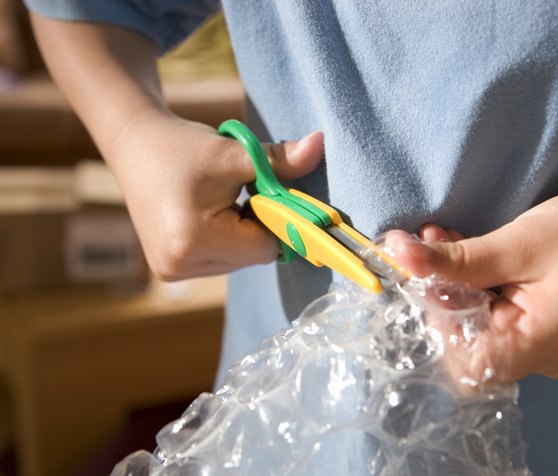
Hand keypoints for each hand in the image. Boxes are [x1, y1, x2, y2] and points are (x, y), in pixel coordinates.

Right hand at [107, 112, 323, 279]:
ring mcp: (171, 272)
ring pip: (238, 260)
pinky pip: (220, 260)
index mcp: (192, 241)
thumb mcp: (235, 152)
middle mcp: (178, 265)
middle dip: (256, 225)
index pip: (264, 247)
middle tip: (237, 193)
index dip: (274, 219)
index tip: (265, 192)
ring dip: (240, 233)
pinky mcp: (170, 269)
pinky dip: (224, 239)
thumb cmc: (183, 147)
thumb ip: (280, 159)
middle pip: (252, 256)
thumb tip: (321, 144)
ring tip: (216, 202)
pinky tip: (205, 214)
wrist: (134, 145)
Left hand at [387, 182, 557, 380]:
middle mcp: (544, 356)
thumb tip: (397, 254)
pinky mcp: (541, 326)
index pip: (469, 364)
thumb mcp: (519, 242)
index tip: (428, 278)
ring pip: (478, 324)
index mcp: (545, 345)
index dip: (438, 324)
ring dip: (452, 282)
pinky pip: (494, 314)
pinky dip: (473, 283)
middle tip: (425, 246)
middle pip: (469, 343)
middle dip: (440, 294)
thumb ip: (456, 259)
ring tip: (439, 238)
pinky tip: (460, 248)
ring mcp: (543, 343)